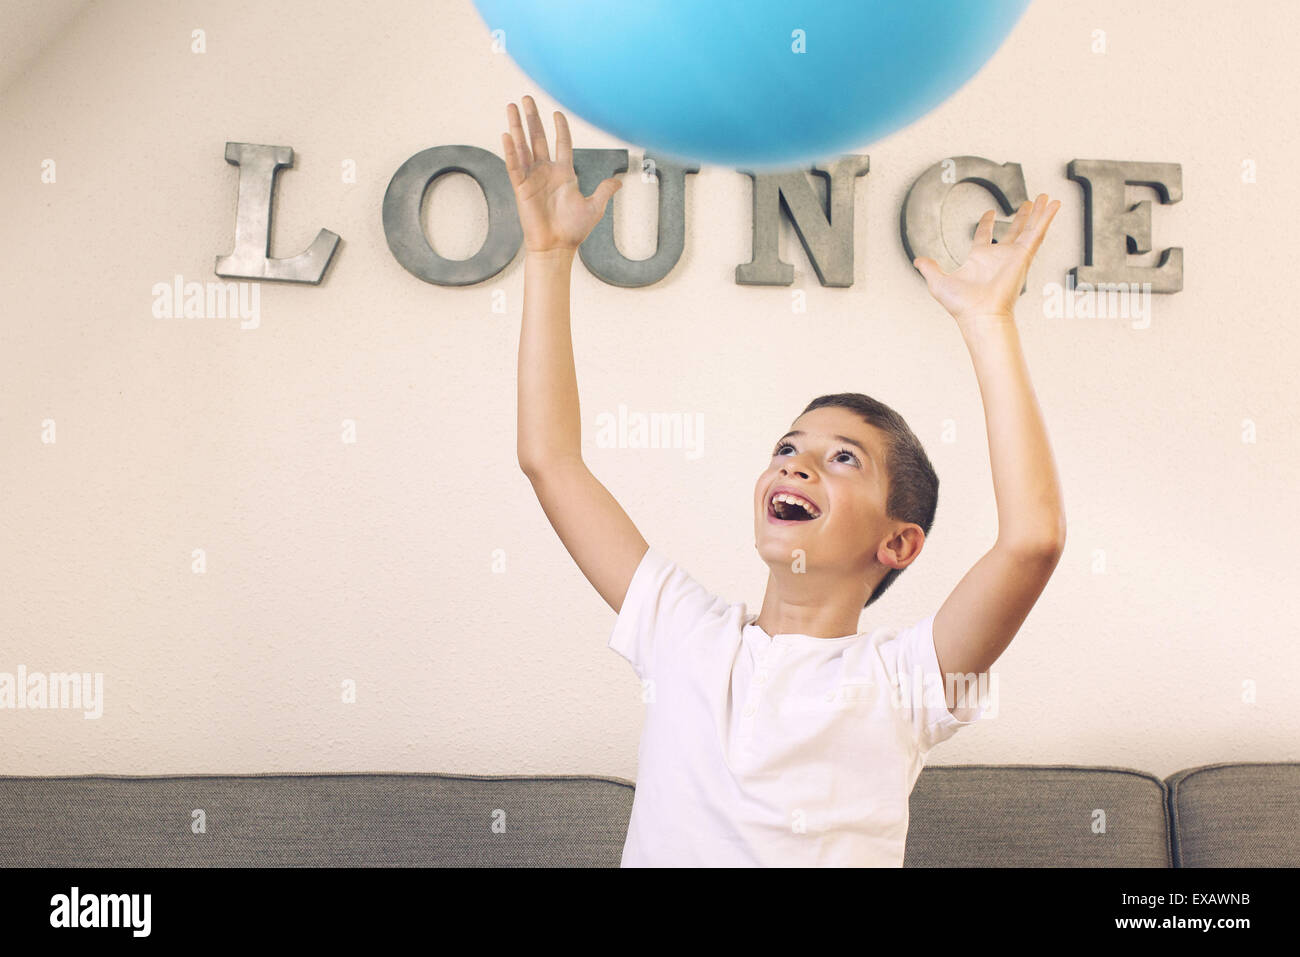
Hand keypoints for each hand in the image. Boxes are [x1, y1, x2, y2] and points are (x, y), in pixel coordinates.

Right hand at [502, 95, 621, 254]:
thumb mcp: (595, 207)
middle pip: (538, 138)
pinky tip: (506, 135)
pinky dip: (511, 151)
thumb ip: (604, 191)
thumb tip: (619, 181)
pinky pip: (515, 166)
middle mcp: (546, 172)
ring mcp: (532, 178)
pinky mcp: (521, 188)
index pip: (562, 143)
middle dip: (532, 118)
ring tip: (511, 106)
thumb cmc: (574, 230)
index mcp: (564, 173)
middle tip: (527, 98)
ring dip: (517, 127)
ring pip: (523, 146)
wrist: (557, 247)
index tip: (558, 112)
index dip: (561, 128)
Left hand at [913, 193, 1060, 325]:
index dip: (986, 222)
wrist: (980, 314)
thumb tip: (917, 261)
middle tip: (1031, 203)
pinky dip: (1047, 217)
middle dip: (1023, 217)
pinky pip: (1038, 232)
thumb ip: (929, 268)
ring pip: (1030, 229)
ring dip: (1039, 213)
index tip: (990, 212)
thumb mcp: (938, 282)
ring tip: (1048, 197)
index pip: (984, 236)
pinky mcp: (1024, 255)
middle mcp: (999, 256)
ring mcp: (1014, 255)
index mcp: (979, 259)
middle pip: (1014, 230)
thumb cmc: (961, 305)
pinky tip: (1055, 204)